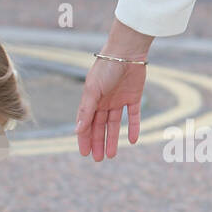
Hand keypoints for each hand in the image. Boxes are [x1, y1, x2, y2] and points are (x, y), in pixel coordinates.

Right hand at [75, 22, 151, 160]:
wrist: (127, 52)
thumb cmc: (106, 68)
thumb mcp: (93, 90)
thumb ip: (86, 110)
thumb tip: (78, 131)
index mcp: (91, 99)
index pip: (86, 123)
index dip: (85, 138)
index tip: (84, 154)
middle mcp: (104, 101)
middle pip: (100, 126)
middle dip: (98, 142)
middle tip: (98, 159)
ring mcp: (119, 100)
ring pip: (115, 124)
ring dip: (113, 139)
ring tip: (111, 155)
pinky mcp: (134, 97)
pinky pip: (133, 116)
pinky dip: (133, 127)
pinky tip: (133, 140)